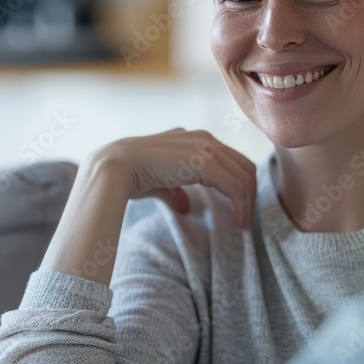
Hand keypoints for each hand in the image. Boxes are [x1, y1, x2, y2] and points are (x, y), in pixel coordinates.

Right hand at [88, 128, 257, 228]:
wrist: (114, 168)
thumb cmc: (129, 175)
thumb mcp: (159, 182)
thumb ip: (176, 190)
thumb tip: (184, 206)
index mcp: (193, 139)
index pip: (229, 161)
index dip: (237, 186)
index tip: (238, 210)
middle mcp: (203, 138)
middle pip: (243, 166)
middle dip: (249, 194)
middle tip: (245, 220)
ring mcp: (205, 146)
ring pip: (244, 175)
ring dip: (248, 203)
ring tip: (243, 225)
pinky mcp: (206, 161)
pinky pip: (235, 185)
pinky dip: (241, 205)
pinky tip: (237, 222)